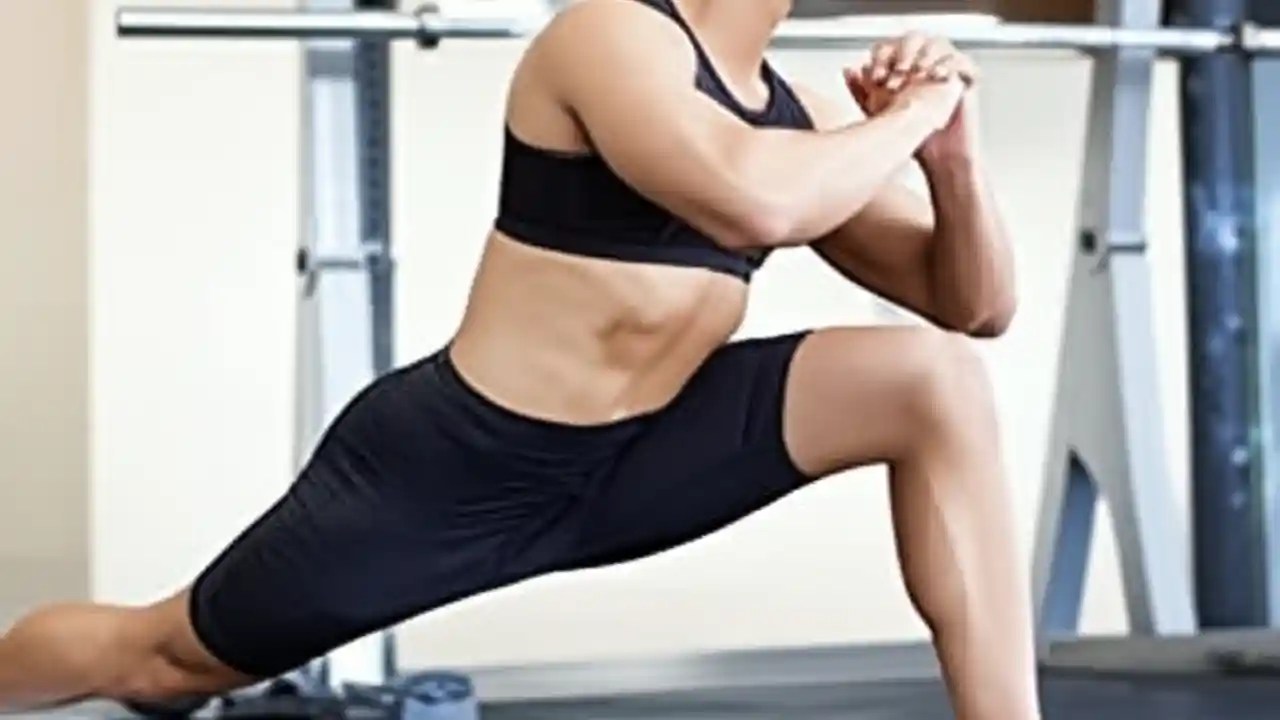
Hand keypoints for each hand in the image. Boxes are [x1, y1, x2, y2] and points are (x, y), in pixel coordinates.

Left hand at [845, 33, 982, 160]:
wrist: (936, 158)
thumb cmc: (911, 138)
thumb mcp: (879, 114)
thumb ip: (863, 92)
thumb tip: (849, 69)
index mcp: (903, 70)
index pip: (893, 45)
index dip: (883, 54)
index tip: (876, 76)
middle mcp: (924, 66)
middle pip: (914, 39)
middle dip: (904, 51)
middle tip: (897, 70)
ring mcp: (945, 71)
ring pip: (939, 44)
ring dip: (926, 54)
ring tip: (917, 71)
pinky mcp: (965, 81)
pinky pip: (961, 60)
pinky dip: (948, 63)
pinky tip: (935, 75)